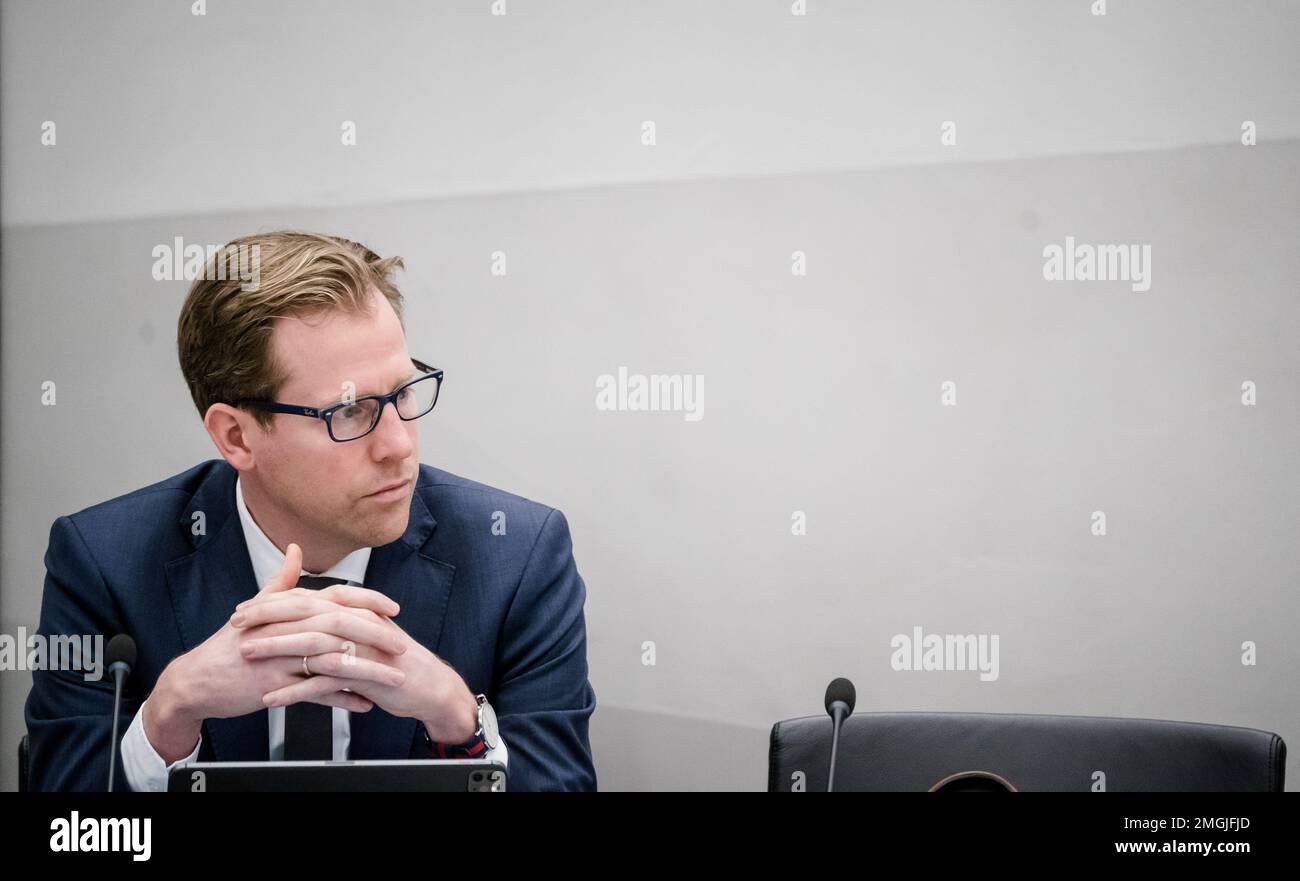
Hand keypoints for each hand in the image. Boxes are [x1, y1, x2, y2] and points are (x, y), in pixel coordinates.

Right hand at [185, 543, 405, 718]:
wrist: (196, 681)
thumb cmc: (229, 645)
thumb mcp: (256, 608)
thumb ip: (282, 582)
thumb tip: (296, 549)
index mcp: (287, 609)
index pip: (335, 597)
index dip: (367, 601)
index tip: (394, 607)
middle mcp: (287, 628)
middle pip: (340, 626)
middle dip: (376, 635)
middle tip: (402, 646)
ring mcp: (281, 657)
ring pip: (333, 660)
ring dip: (367, 671)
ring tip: (393, 679)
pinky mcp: (274, 684)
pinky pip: (316, 693)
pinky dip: (343, 698)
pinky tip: (365, 703)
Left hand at [258, 614, 478, 743]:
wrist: (426, 684)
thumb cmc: (392, 659)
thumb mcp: (365, 631)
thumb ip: (338, 617)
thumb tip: (311, 607)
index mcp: (354, 609)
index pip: (307, 597)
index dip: (273, 601)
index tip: (245, 608)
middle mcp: (356, 621)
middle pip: (305, 613)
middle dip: (267, 617)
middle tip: (236, 624)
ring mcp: (360, 647)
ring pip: (311, 643)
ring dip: (275, 649)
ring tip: (246, 655)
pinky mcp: (363, 675)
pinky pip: (322, 683)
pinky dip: (294, 692)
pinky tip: (272, 699)